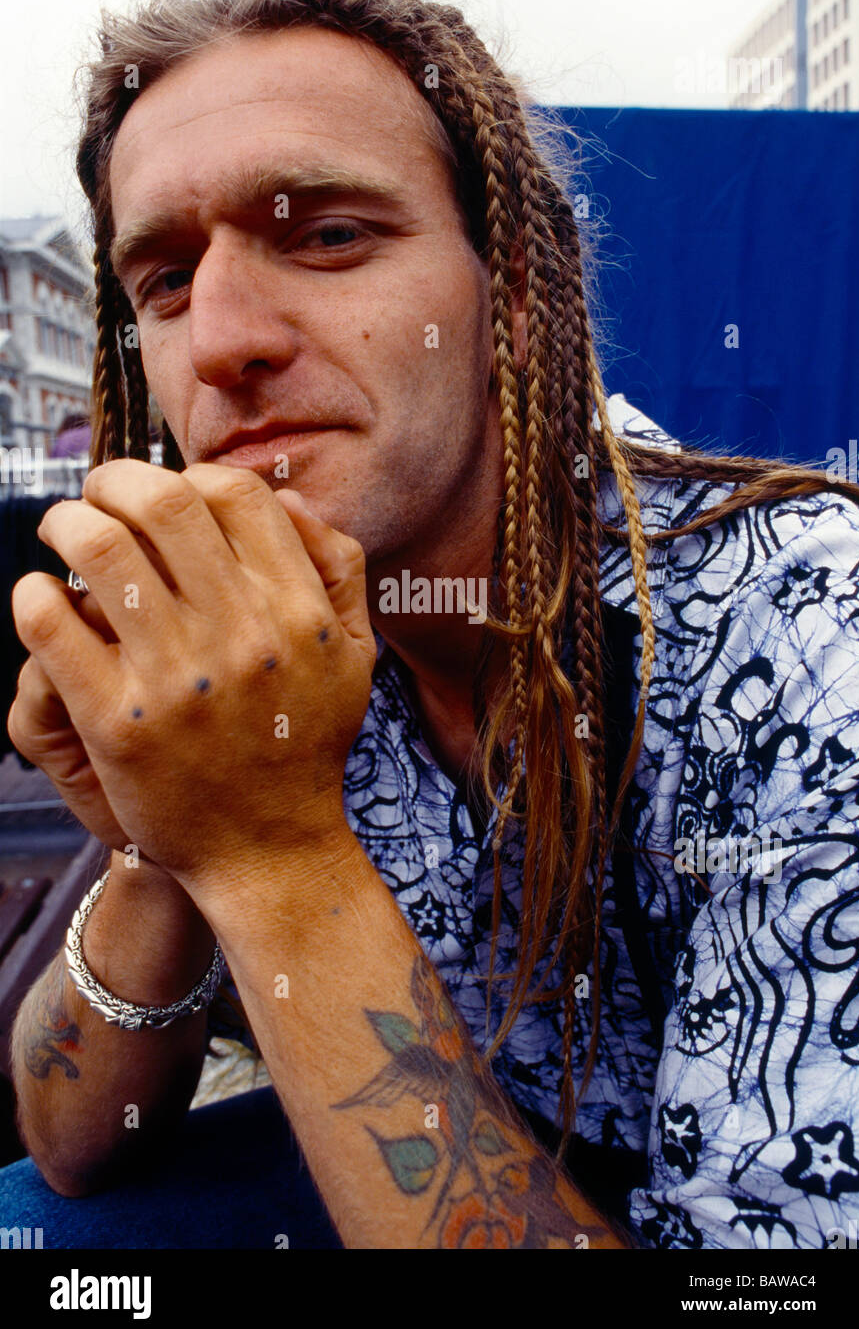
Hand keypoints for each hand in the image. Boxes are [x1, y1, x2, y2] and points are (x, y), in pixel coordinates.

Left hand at [10, 462, 375, 895]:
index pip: (234, 493)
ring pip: (99, 550)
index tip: (166, 497)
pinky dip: (34, 596)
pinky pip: (53, 626)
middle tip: (95, 495)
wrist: (269, 853)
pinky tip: (40, 599)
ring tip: (61, 532)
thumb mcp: (353, 654)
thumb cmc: (305, 745)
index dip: (189, 476)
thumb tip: (288, 497)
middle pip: (163, 502)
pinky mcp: (118, 723)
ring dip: (66, 524)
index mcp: (298, 610)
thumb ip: (338, 568)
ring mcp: (177, 678)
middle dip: (115, 480)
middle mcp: (241, 634)